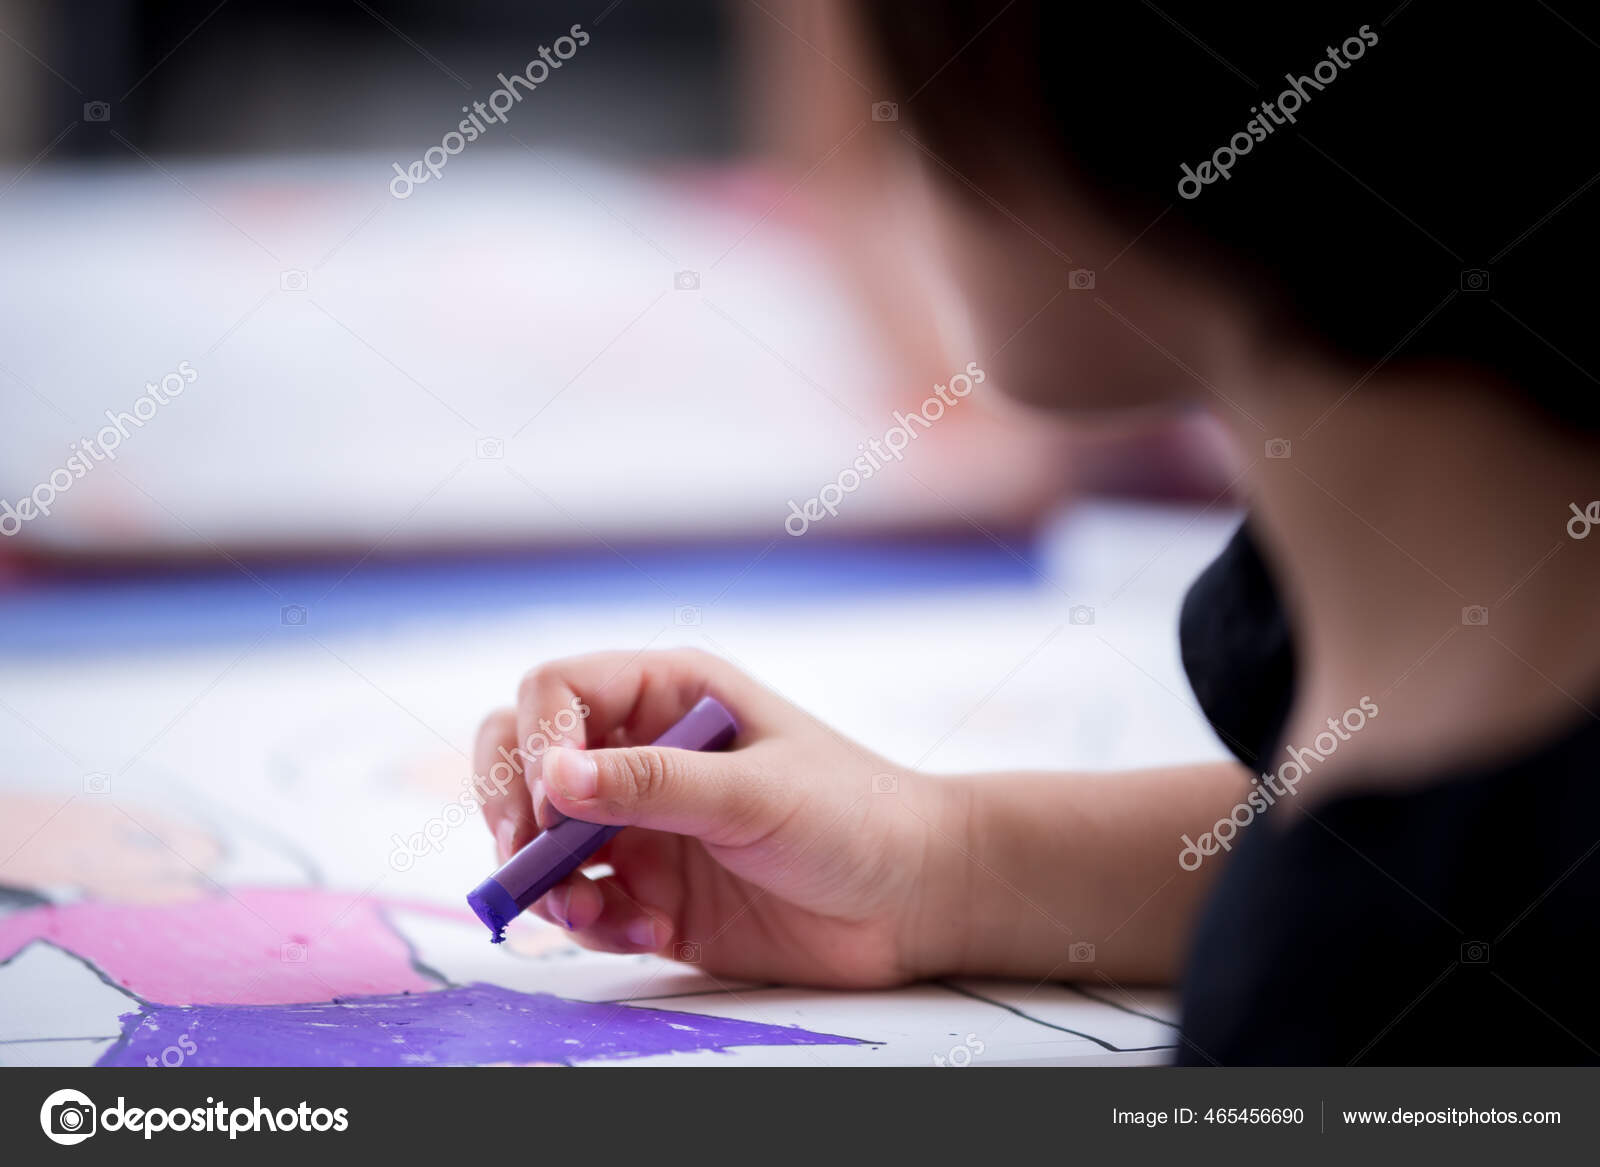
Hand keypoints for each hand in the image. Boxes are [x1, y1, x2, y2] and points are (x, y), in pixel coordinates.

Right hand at [474, 648, 962, 987]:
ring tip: (592, 915)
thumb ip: (653, 785)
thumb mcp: (755, 792)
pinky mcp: (652, 893)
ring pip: (541, 841)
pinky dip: (596, 925)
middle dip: (512, 810)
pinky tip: (651, 935)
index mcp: (670, 694)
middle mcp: (644, 753)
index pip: (558, 691)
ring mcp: (643, 825)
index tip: (552, 803)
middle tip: (528, 859)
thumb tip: (551, 778)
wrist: (914, 900)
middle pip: (524, 758)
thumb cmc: (855, 815)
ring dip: (549, 882)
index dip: (538, 742)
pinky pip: (584, 905)